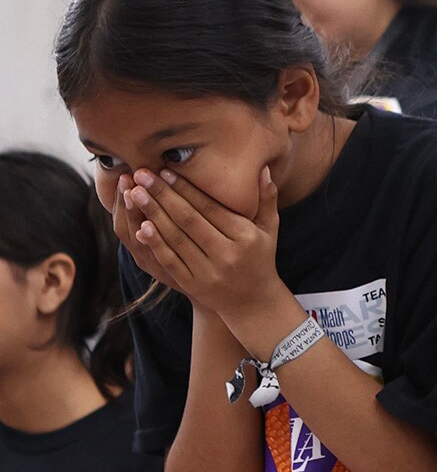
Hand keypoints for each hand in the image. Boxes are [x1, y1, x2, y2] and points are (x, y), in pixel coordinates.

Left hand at [123, 167, 282, 319]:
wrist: (254, 302)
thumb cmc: (260, 258)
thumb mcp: (269, 229)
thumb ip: (266, 199)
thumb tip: (263, 169)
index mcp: (245, 237)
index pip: (209, 208)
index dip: (185, 189)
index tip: (165, 170)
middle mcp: (226, 255)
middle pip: (188, 220)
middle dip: (162, 195)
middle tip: (141, 174)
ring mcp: (208, 272)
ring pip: (176, 238)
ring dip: (152, 214)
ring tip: (134, 192)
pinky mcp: (193, 285)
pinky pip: (170, 260)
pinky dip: (155, 243)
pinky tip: (140, 225)